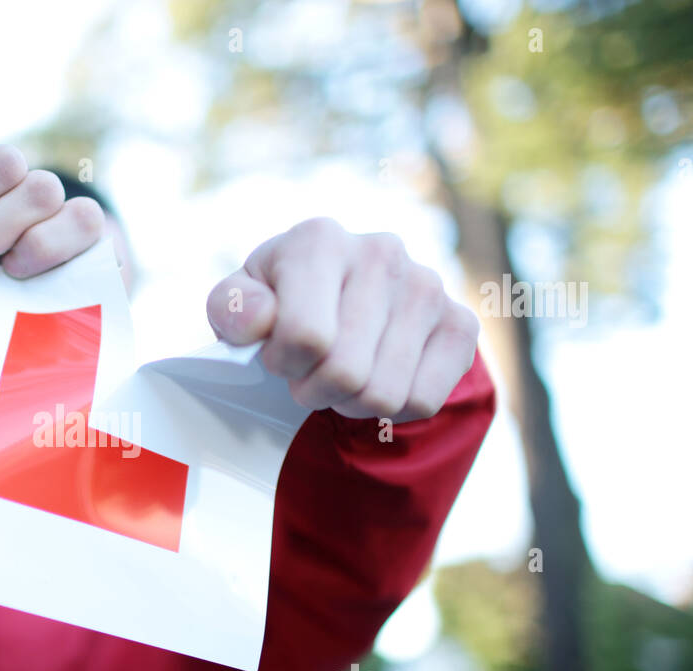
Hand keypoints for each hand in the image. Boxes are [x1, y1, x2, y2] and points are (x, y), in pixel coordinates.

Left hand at [205, 218, 479, 422]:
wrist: (345, 298)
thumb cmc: (280, 302)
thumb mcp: (240, 301)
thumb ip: (231, 308)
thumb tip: (258, 320)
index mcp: (320, 240)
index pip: (305, 337)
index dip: (283, 364)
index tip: (278, 356)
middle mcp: (382, 253)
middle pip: (345, 373)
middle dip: (315, 390)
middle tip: (308, 376)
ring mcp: (428, 287)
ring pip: (383, 394)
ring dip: (351, 403)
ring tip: (341, 376)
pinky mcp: (461, 324)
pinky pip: (423, 401)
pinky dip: (393, 409)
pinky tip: (377, 379)